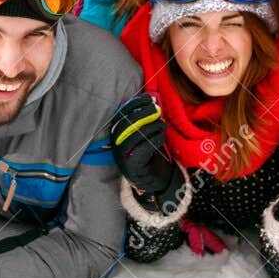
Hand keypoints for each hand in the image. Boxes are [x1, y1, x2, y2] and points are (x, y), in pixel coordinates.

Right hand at [108, 95, 180, 212]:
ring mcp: (122, 154)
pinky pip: (143, 148)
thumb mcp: (144, 132)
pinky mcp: (132, 164)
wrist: (151, 179)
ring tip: (162, 125)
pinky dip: (154, 139)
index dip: (135, 104)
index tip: (149, 98)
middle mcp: (116, 143)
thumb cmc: (148, 151)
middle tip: (158, 110)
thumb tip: (152, 98)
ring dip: (152, 126)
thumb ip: (145, 118)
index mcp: (116, 133)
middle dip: (144, 113)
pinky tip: (161, 136)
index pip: (122, 114)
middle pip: (128, 122)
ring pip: (136, 134)